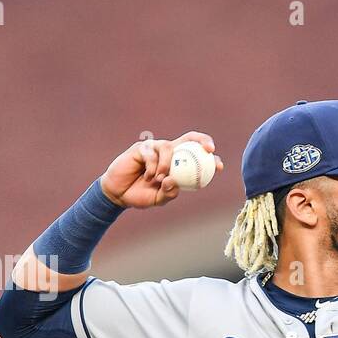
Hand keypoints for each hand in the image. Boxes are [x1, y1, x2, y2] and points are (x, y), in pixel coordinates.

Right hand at [99, 132, 224, 208]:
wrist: (118, 194)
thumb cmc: (140, 195)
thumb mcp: (158, 199)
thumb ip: (169, 192)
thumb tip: (174, 182)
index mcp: (177, 165)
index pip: (196, 156)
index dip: (210, 158)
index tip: (219, 165)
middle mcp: (169, 153)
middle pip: (189, 139)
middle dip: (202, 140)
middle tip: (209, 150)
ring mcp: (155, 149)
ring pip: (169, 147)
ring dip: (166, 165)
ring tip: (159, 179)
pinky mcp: (141, 148)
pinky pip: (152, 152)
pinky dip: (152, 166)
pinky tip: (147, 177)